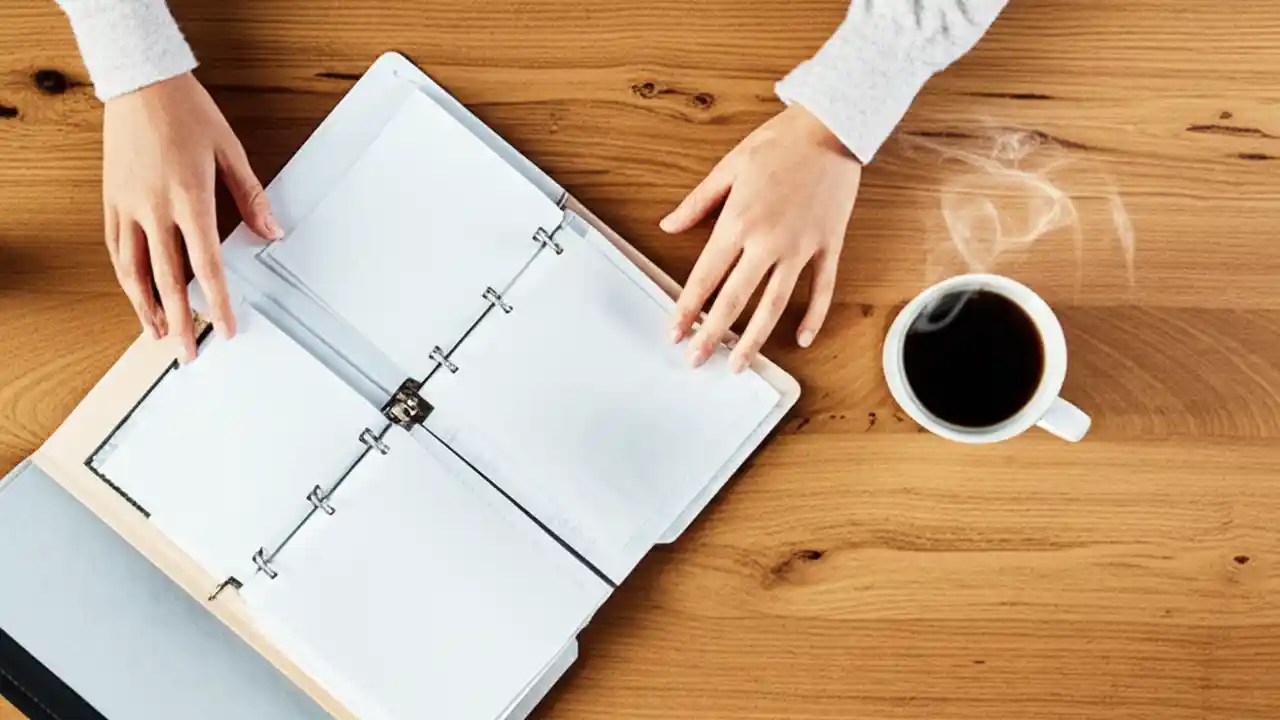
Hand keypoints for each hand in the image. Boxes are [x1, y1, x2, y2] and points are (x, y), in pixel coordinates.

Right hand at [102, 72, 279, 361]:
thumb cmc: (188, 112)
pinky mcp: (110, 199)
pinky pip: (114, 247)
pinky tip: (135, 294)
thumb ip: (252, 197)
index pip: (206, 266)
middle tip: (186, 354)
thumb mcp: (230, 151)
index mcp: (189, 198)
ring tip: (156, 334)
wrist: (141, 82)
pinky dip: (124, 276)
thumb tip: (273, 232)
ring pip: (131, 269)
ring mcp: (127, 205)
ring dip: (144, 307)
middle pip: (166, 279)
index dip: (217, 302)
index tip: (226, 328)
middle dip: (178, 321)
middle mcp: (154, 207)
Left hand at [662, 104, 861, 371]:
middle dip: (712, 334)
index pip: (705, 277)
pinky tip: (802, 339)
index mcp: (738, 221)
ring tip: (739, 364)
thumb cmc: (779, 143)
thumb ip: (697, 203)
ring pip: (775, 304)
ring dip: (755, 339)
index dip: (687, 308)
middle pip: (735, 300)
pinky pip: (822, 289)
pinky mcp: (828, 245)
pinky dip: (814, 316)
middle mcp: (768, 241)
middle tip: (697, 360)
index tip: (675, 332)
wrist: (831, 127)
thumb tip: (667, 226)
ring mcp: (801, 247)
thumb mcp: (729, 167)